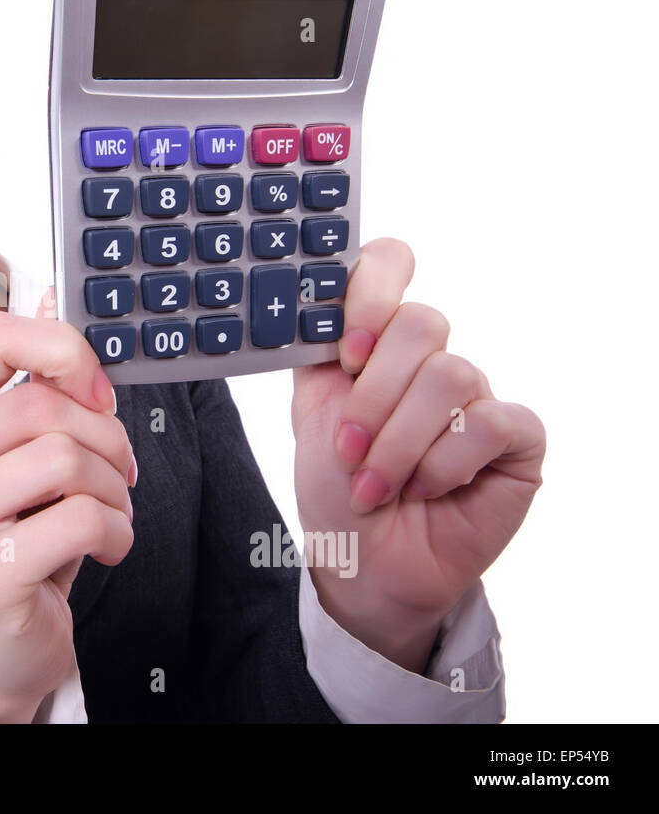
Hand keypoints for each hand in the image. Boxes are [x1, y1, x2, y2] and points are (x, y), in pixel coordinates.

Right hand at [0, 291, 135, 721]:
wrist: (3, 642)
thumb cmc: (20, 533)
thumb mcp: (24, 451)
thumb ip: (34, 379)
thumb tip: (55, 290)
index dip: (64, 351)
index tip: (98, 392)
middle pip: (40, 406)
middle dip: (107, 438)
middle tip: (122, 470)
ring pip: (64, 461)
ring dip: (114, 490)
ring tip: (112, 512)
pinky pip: (78, 520)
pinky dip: (116, 532)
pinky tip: (106, 548)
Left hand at [291, 239, 545, 672]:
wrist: (364, 564)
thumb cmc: (338, 488)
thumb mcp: (309, 412)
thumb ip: (313, 351)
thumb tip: (308, 297)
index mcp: (376, 340)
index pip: (390, 263)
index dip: (372, 291)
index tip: (347, 351)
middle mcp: (428, 358)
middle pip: (421, 324)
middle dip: (374, 397)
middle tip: (348, 448)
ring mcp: (476, 393)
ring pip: (451, 376)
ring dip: (400, 441)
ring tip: (375, 485)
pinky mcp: (517, 436)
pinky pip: (489, 422)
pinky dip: (445, 462)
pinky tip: (428, 489)